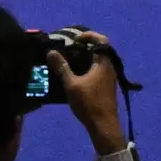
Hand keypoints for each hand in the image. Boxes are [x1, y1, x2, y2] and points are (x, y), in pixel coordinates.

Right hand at [54, 30, 128, 154]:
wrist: (103, 124)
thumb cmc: (89, 103)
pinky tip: (73, 72)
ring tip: (66, 58)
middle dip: (83, 45)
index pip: (102, 40)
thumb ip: (62, 67)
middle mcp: (110, 67)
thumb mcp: (72, 84)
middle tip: (67, 47)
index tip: (75, 38)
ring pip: (97, 60)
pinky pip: (96, 69)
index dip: (89, 35)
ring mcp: (109, 76)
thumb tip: (51, 52)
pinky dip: (86, 66)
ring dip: (84, 56)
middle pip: (99, 49)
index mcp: (104, 63)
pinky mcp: (105, 84)